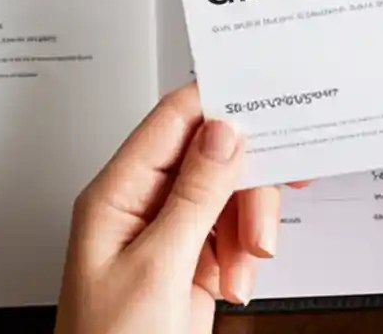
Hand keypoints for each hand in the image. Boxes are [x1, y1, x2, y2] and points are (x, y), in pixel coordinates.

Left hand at [55, 84, 282, 333]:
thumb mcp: (159, 268)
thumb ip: (195, 195)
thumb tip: (223, 133)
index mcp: (117, 195)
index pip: (173, 119)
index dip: (219, 106)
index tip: (265, 108)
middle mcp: (141, 205)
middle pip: (213, 156)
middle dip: (246, 186)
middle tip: (261, 222)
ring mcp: (168, 232)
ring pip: (230, 193)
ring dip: (250, 225)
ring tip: (247, 263)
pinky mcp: (191, 258)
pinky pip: (233, 229)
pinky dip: (246, 251)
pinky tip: (236, 278)